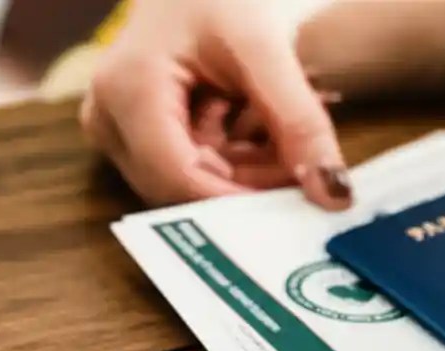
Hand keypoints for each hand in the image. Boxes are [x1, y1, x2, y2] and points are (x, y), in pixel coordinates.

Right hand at [80, 0, 352, 209]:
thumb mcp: (267, 50)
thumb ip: (300, 123)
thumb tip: (333, 194)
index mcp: (128, 90)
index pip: (180, 178)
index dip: (242, 202)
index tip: (299, 206)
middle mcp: (111, 118)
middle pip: (188, 187)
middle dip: (253, 183)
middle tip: (308, 164)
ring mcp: (122, 130)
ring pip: (199, 184)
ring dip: (254, 168)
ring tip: (288, 130)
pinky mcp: (142, 135)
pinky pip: (200, 169)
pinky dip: (244, 157)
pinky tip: (264, 125)